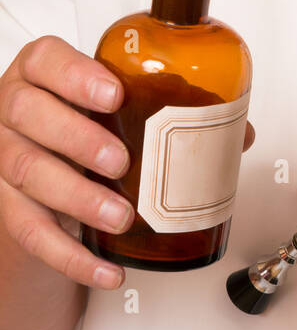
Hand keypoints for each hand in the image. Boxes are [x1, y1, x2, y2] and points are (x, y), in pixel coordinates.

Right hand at [0, 36, 255, 288]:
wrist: (46, 166)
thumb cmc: (87, 122)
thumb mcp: (119, 104)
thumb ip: (173, 107)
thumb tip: (239, 132)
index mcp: (44, 71)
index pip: (46, 59)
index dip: (76, 75)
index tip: (114, 94)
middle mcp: (14, 108)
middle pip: (30, 114)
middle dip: (78, 139)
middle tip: (122, 162)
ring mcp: (4, 156)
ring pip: (29, 172)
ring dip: (78, 198)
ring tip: (121, 216)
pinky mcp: (5, 205)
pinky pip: (29, 232)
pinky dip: (71, 256)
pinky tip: (107, 270)